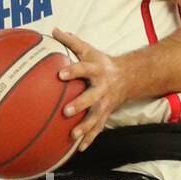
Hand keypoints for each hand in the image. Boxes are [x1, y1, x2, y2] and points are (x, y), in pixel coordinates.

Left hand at [52, 28, 128, 150]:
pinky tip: (79, 149)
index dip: (73, 71)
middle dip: (80, 105)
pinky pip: (98, 128)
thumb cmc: (101, 63)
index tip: (60, 73)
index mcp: (96, 70)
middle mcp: (102, 88)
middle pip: (91, 97)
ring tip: (73, 135)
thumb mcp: (89, 49)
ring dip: (85, 127)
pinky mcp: (106, 114)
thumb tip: (53, 30)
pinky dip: (89, 139)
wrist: (128, 78)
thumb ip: (71, 41)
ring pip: (96, 117)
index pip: (84, 68)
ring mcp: (105, 103)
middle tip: (66, 111)